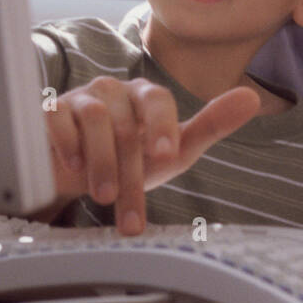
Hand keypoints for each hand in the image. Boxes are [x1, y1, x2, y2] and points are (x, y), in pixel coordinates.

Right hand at [43, 76, 260, 234]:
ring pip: (94, 118)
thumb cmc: (129, 158)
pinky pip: (56, 117)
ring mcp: (81, 98)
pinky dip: (65, 142)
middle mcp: (113, 91)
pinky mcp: (50, 111)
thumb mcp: (172, 151)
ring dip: (101, 162)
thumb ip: (211, 125)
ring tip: (103, 197)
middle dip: (129, 172)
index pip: (158, 98)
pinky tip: (72, 168)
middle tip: (129, 211)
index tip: (165, 156)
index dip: (162, 125)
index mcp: (144, 96)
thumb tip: (252, 98)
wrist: (76, 174)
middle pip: (126, 122)